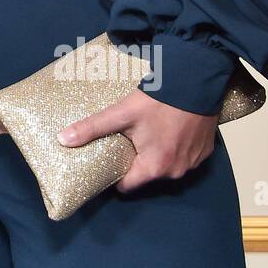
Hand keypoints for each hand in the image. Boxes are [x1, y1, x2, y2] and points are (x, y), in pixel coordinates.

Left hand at [57, 87, 219, 191]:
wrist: (195, 81)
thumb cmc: (159, 100)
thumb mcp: (122, 113)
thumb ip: (92, 128)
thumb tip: (62, 139)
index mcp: (154, 168)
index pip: (127, 185)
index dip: (115, 174)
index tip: (109, 159)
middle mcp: (176, 172)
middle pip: (146, 175)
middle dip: (136, 161)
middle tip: (128, 140)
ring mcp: (193, 162)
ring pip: (166, 166)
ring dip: (157, 154)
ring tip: (148, 133)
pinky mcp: (205, 151)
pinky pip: (184, 157)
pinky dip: (176, 148)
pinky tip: (169, 130)